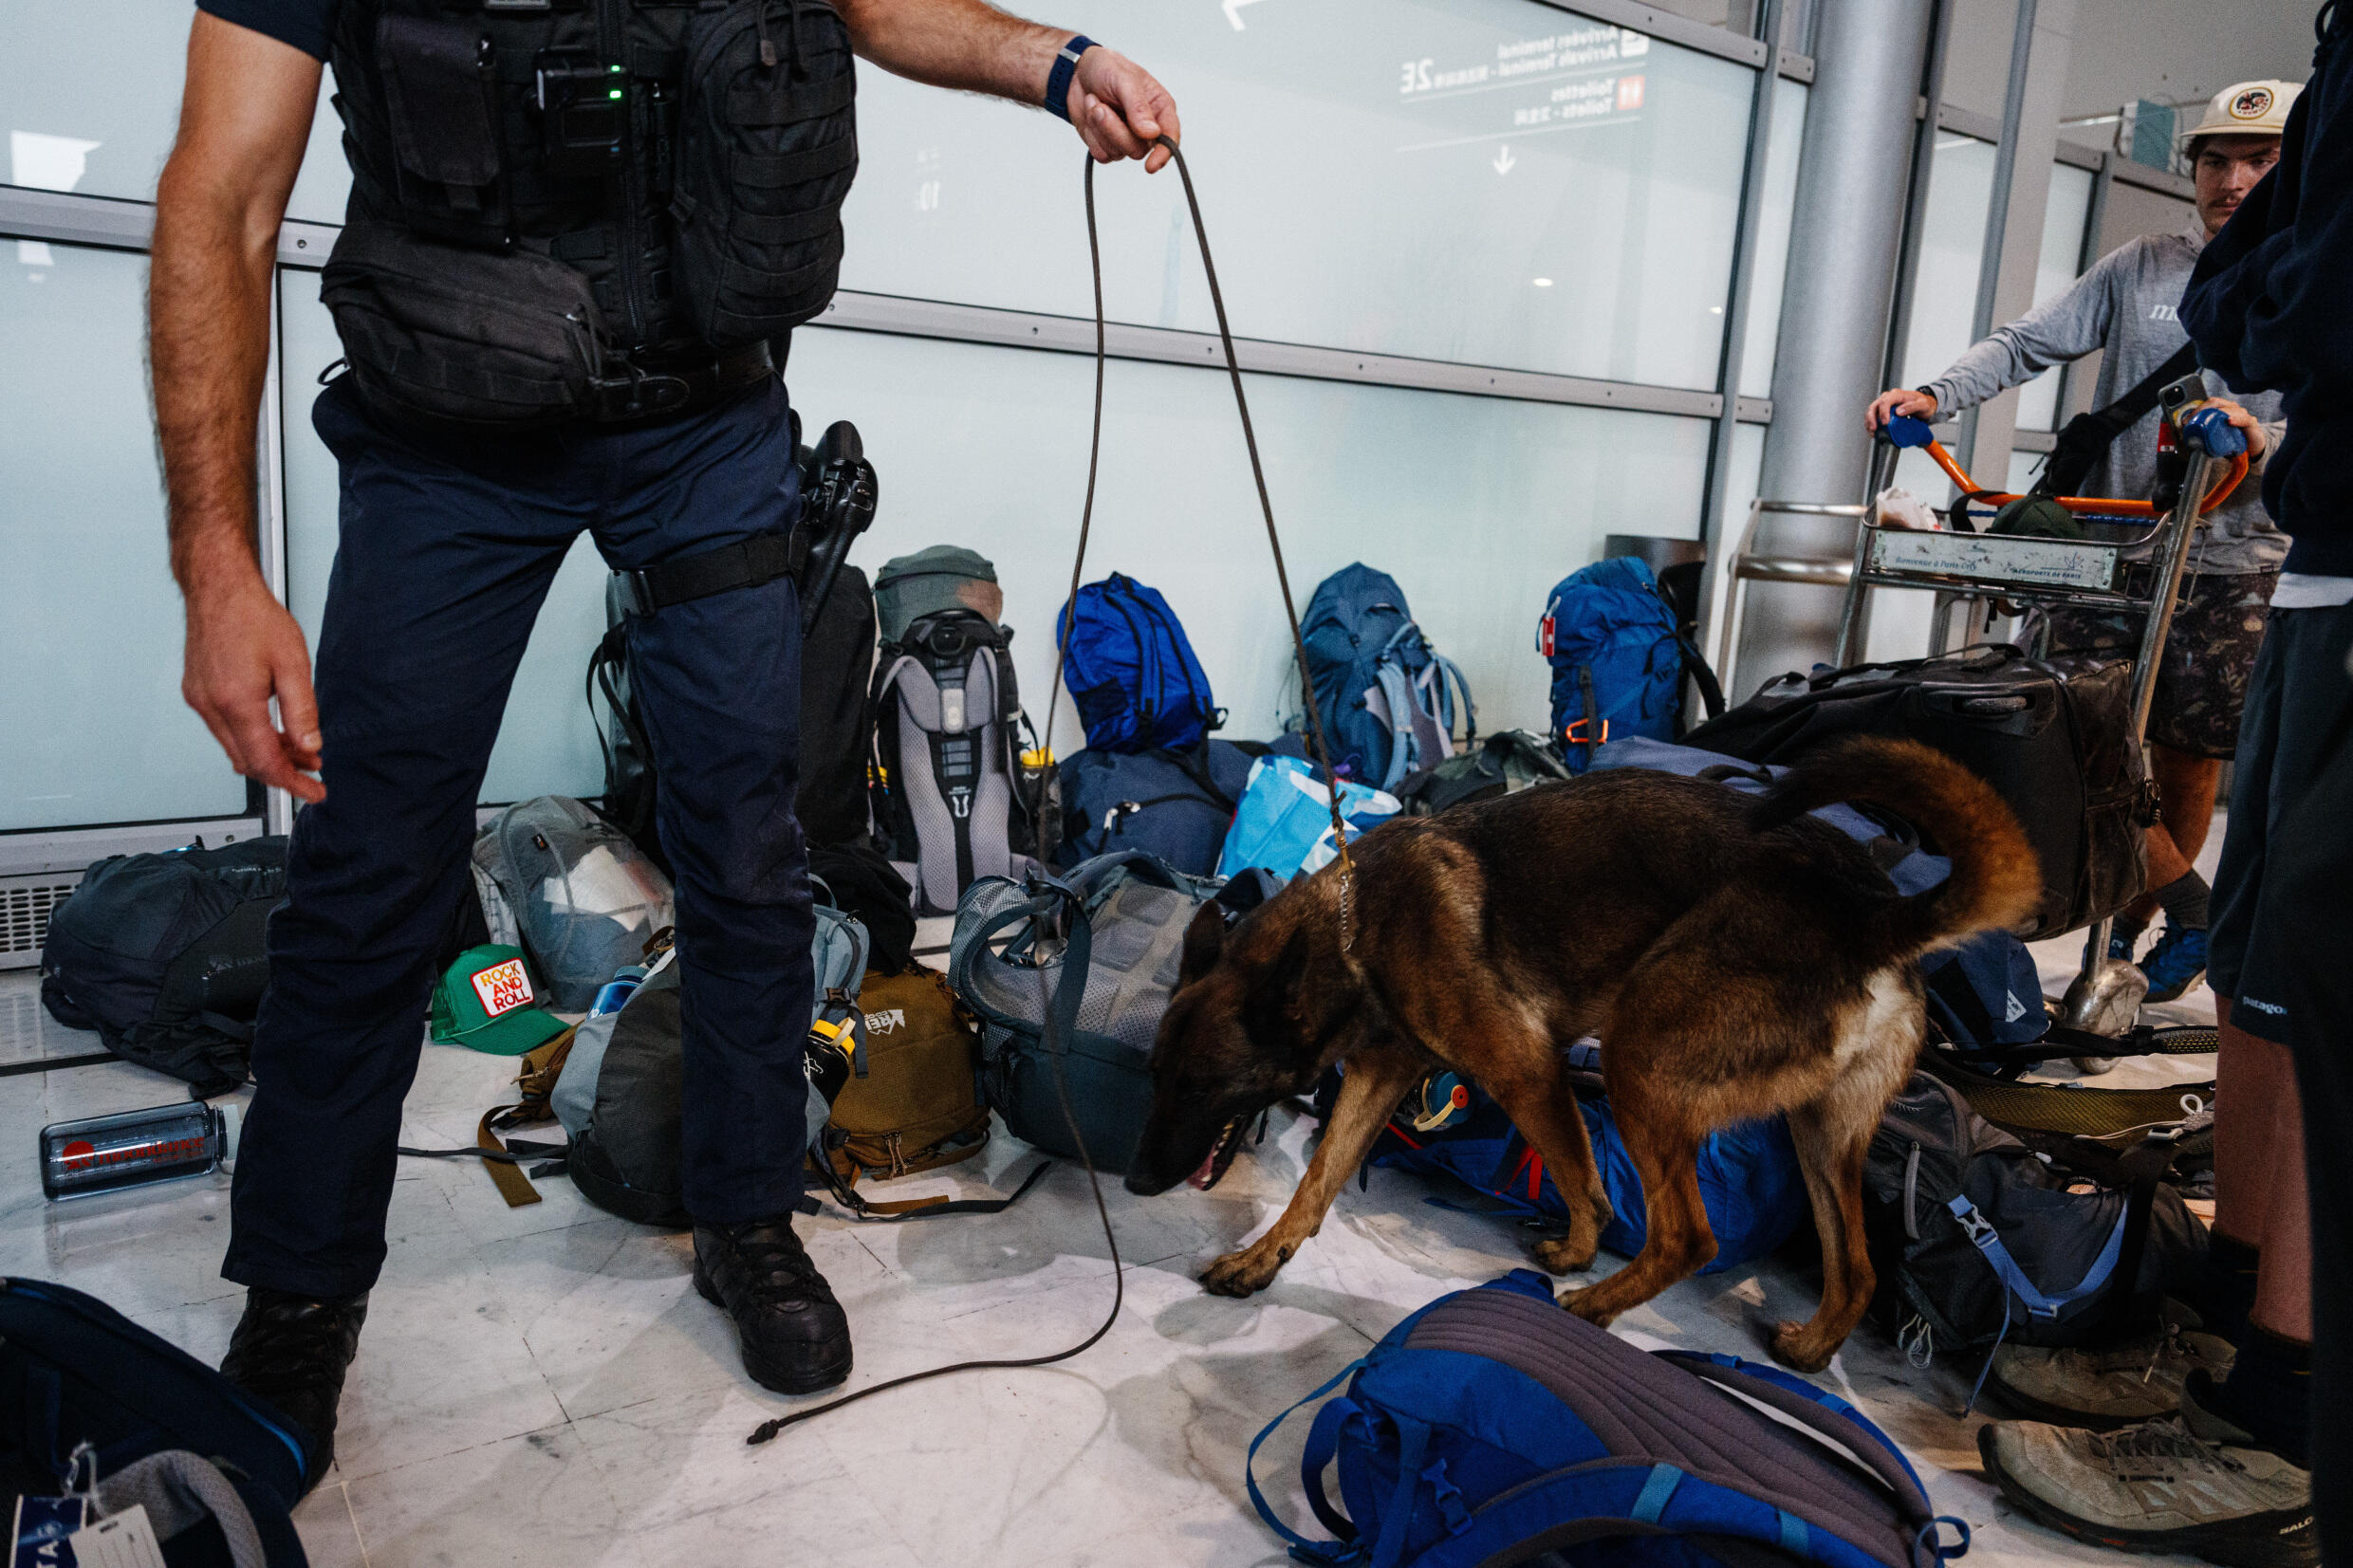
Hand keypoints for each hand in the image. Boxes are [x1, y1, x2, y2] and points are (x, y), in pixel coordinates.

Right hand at [182, 576, 324, 802]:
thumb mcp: (293, 663)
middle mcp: (210, 705)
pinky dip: (250, 738)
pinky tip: (274, 732)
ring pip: (234, 748)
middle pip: (247, 762)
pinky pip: (224, 730)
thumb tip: (312, 747)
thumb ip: (303, 710)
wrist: (218, 587)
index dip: (293, 783)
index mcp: (236, 701)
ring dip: (267, 756)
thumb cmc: (253, 616)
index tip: (315, 792)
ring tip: (301, 752)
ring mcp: (199, 700)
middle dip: (283, 773)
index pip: (265, 762)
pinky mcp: (196, 693)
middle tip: (313, 773)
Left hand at [1067, 48, 1180, 171]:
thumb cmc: (1106, 68)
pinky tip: (1091, 115)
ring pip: (1118, 153)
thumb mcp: (1124, 79)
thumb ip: (1138, 106)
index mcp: (1160, 108)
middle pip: (1138, 150)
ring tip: (1095, 103)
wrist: (1077, 73)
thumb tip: (1153, 133)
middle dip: (1115, 130)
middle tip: (1100, 108)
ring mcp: (1127, 138)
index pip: (1170, 137)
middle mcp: (1147, 127)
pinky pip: (1102, 155)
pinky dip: (1092, 136)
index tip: (1151, 165)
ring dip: (1100, 129)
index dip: (1163, 153)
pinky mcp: (1108, 144)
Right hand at [1866, 387, 1936, 432]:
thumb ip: (1912, 406)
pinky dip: (1871, 424)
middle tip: (1874, 429)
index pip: (1885, 401)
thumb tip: (1899, 411)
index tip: (1885, 423)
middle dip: (1871, 418)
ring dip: (1869, 422)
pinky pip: (1874, 416)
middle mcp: (1889, 397)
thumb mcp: (1923, 404)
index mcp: (1897, 394)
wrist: (1925, 405)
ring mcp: (1885, 404)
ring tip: (1873, 432)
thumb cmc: (1924, 403)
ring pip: (1871, 411)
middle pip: (1875, 406)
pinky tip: (1874, 432)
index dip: (1883, 412)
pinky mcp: (1883, 411)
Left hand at [2187, 397, 2266, 459]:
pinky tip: (2229, 421)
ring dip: (2217, 414)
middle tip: (2192, 422)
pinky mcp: (2251, 423)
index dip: (2197, 409)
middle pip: (2217, 403)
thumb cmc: (2231, 439)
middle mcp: (2233, 409)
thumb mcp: (2214, 435)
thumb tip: (2183, 436)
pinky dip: (2236, 419)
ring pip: (2230, 409)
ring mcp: (2242, 415)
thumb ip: (2202, 434)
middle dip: (2202, 410)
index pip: (2210, 402)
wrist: (2252, 448)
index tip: (2186, 421)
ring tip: (2207, 422)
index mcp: (2223, 409)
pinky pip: (2244, 419)